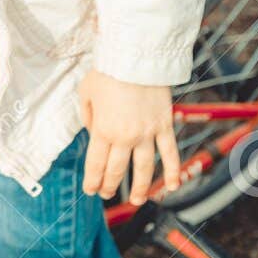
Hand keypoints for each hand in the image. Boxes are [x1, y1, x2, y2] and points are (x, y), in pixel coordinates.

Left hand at [77, 71, 179, 204]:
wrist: (137, 56)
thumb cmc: (108, 72)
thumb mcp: (86, 93)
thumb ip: (88, 116)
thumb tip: (93, 131)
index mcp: (103, 130)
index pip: (96, 165)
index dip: (93, 181)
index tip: (90, 191)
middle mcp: (125, 137)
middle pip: (117, 170)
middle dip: (109, 185)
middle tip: (106, 194)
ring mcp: (147, 133)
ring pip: (143, 168)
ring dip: (138, 187)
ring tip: (135, 200)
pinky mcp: (164, 125)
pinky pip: (170, 153)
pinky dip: (172, 171)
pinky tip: (171, 186)